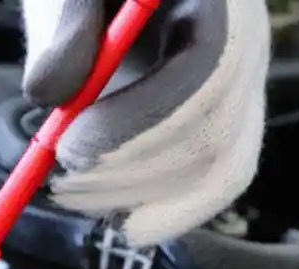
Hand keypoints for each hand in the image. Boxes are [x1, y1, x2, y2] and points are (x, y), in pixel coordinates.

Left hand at [22, 0, 270, 246]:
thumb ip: (63, 29)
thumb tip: (50, 92)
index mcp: (220, 0)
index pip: (206, 70)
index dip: (138, 121)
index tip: (69, 146)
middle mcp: (248, 44)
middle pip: (217, 131)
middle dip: (133, 171)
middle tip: (61, 185)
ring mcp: (245, 88)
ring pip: (221, 168)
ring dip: (141, 196)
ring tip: (69, 192)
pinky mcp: (228, 125)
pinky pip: (216, 182)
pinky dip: (168, 211)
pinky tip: (117, 217)